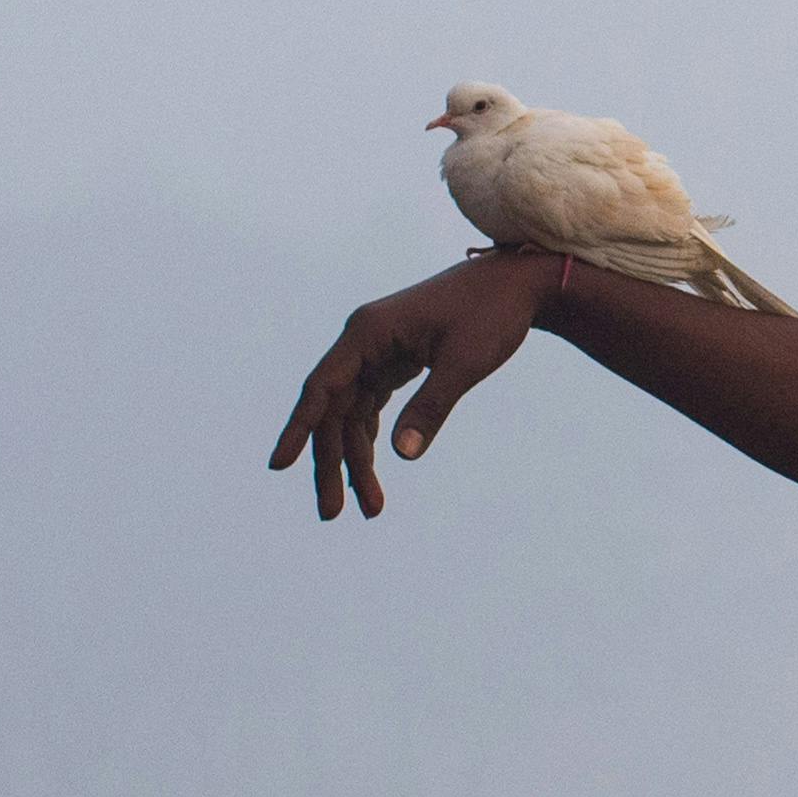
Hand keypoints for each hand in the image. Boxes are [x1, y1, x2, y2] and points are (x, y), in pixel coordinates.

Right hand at [269, 249, 562, 517]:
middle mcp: (363, 341)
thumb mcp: (465, 362)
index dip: (298, 429)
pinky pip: (369, 407)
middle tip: (332, 513)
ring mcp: (376, 352)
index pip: (321, 388)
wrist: (518, 283)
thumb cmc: (492, 313)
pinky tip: (371, 473)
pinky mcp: (394, 361)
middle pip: (333, 410)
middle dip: (333, 462)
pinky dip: (370, 440)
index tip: (278, 465)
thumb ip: (431, 407)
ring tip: (370, 508)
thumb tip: (401, 456)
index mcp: (368, 332)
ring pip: (351, 414)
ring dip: (355, 459)